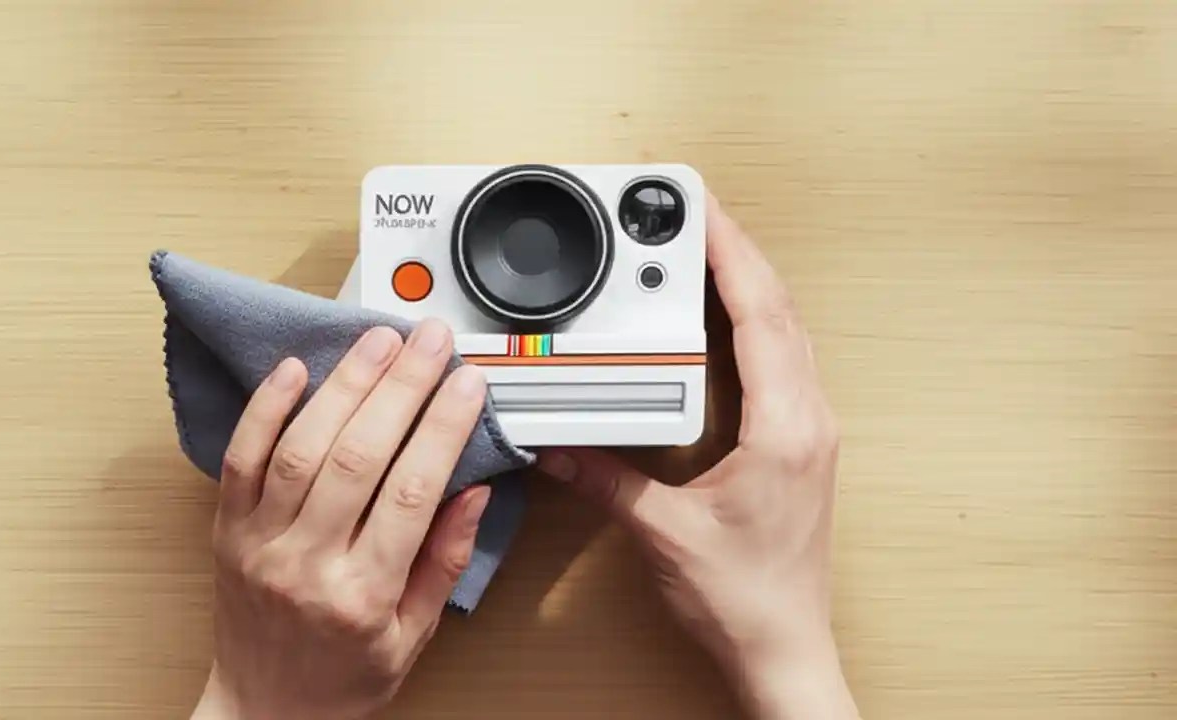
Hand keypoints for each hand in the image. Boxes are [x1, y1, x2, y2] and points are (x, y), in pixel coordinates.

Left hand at [190, 320, 491, 719]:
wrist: (262, 712)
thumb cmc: (342, 679)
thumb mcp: (413, 637)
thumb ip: (444, 561)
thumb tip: (472, 489)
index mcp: (362, 594)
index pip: (411, 492)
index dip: (443, 429)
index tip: (467, 384)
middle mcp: (306, 563)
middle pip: (358, 457)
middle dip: (401, 388)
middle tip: (430, 341)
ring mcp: (259, 542)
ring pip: (301, 448)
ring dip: (343, 386)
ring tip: (378, 341)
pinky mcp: (226, 529)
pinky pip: (239, 459)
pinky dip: (264, 409)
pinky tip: (293, 368)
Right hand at [538, 195, 858, 718]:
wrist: (784, 647)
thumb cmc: (745, 599)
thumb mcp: (663, 534)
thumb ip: (606, 481)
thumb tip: (560, 445)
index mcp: (785, 429)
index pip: (761, 316)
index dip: (730, 255)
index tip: (701, 211)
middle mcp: (807, 420)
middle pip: (779, 310)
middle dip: (737, 253)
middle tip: (695, 214)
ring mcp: (809, 431)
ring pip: (786, 332)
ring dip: (750, 284)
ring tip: (707, 250)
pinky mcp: (799, 444)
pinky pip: (783, 360)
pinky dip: (755, 322)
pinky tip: (728, 317)